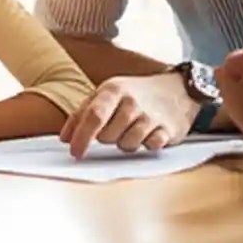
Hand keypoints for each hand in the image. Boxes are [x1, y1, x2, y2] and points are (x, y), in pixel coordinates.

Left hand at [61, 73, 196, 158]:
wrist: (178, 89)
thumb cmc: (134, 93)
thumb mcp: (106, 94)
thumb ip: (82, 113)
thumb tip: (65, 138)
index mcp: (113, 90)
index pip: (93, 117)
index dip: (82, 137)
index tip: (74, 153)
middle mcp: (132, 102)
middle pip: (107, 136)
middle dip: (106, 138)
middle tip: (115, 127)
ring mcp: (152, 116)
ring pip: (127, 145)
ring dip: (125, 143)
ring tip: (131, 130)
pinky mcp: (169, 130)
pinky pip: (149, 147)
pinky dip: (146, 145)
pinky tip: (149, 134)